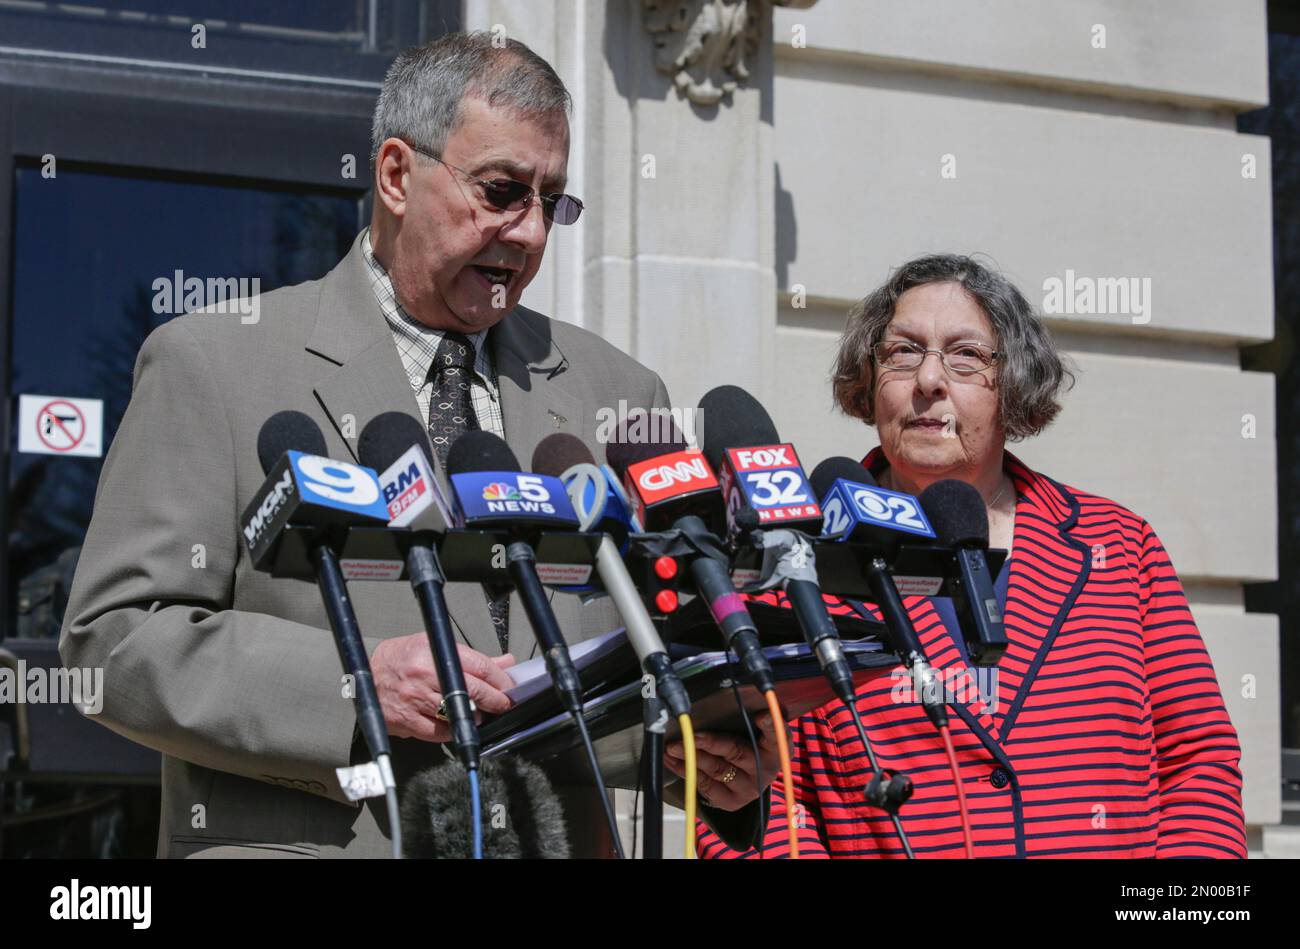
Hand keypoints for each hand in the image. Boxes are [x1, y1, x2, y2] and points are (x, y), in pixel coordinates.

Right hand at [371, 634, 515, 742]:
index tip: (508, 686)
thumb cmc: (400, 658)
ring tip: (478, 713)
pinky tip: (457, 724)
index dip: (500, 679)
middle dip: (495, 700)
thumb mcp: (434, 646)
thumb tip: (505, 662)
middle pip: (474, 691)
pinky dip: (454, 731)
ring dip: (475, 717)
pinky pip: (440, 733)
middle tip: (502, 703)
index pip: (479, 666)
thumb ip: (471, 657)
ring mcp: (415, 699)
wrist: (364, 675)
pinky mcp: (407, 721)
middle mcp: (425, 675)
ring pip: (459, 714)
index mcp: (433, 651)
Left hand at [663, 712, 784, 810]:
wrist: (749, 778)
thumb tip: (714, 701)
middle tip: (686, 734)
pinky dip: (686, 771)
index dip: (770, 726)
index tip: (761, 715)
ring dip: (691, 757)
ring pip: (716, 770)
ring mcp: (749, 788)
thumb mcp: (754, 731)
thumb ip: (744, 718)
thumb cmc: (749, 745)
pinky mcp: (733, 802)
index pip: (776, 734)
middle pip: (735, 751)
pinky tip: (673, 761)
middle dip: (707, 742)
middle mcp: (766, 770)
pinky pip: (706, 786)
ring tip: (672, 747)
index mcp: (776, 747)